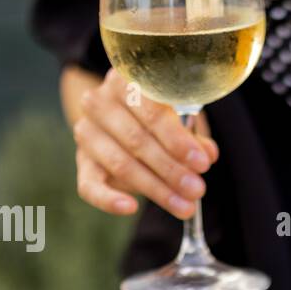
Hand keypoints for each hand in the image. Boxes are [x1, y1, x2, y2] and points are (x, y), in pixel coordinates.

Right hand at [72, 69, 219, 218]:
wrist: (122, 116)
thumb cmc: (157, 115)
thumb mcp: (178, 116)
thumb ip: (192, 135)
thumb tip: (208, 154)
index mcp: (126, 81)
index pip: (152, 112)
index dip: (178, 140)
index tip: (202, 163)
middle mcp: (100, 103)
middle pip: (137, 140)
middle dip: (171, 170)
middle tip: (198, 190)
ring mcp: (87, 132)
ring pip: (120, 164)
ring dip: (155, 189)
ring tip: (184, 206)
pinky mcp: (82, 163)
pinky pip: (89, 186)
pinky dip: (109, 200)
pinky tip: (131, 208)